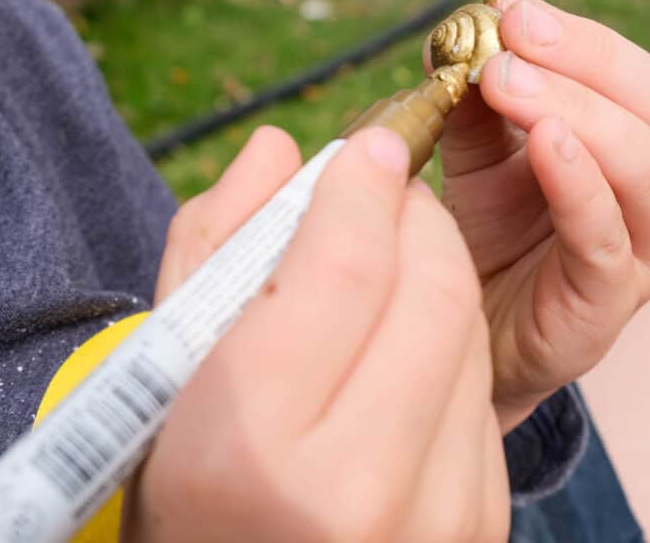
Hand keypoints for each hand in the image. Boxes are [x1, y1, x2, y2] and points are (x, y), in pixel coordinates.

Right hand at [126, 126, 509, 541]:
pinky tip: (410, 342)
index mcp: (253, 446)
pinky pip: (483, 392)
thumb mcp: (166, 375)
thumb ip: (214, 248)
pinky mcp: (480, 527)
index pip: (345, 270)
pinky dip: (452, 341)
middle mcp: (355, 491)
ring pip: (470, 335)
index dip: (363, 188)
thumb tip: (279, 149)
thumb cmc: (191, 489)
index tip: (371, 146)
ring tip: (396, 260)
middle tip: (389, 192)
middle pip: (432, 292)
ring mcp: (433, 518)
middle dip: (417, 217)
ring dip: (439, 271)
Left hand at [431, 0, 649, 431]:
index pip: (639, 77)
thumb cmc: (488, 236)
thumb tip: (460, 27)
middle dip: (582, 60)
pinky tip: (540, 142)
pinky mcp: (610, 304)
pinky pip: (607, 236)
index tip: (506, 2)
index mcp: (646, 151)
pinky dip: (579, 182)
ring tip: (505, 78)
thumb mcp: (482, 153)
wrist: (468, 332)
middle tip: (507, 36)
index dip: (579, 35)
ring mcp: (646, 254)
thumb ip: (480, 97)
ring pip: (645, 166)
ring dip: (577, 109)